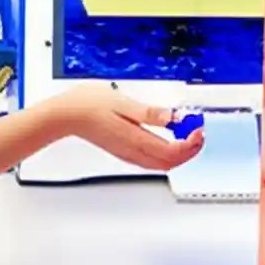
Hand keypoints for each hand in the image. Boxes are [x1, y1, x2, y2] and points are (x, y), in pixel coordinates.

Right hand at [43, 84, 203, 170]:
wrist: (65, 116)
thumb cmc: (87, 105)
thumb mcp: (121, 101)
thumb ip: (148, 112)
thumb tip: (171, 117)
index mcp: (134, 139)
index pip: (172, 152)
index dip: (191, 144)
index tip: (199, 129)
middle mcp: (132, 151)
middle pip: (170, 162)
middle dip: (190, 150)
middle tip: (198, 133)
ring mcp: (128, 153)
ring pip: (161, 164)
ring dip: (179, 153)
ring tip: (188, 135)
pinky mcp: (124, 151)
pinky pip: (151, 160)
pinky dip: (167, 153)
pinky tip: (168, 139)